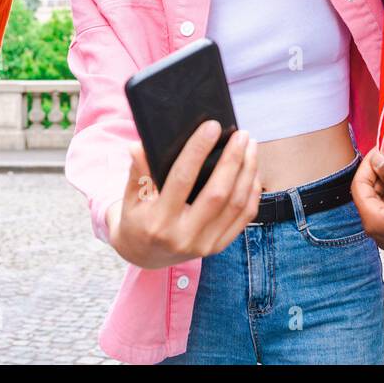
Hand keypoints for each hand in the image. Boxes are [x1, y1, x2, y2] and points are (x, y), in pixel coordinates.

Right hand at [107, 120, 260, 270]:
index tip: (211, 126)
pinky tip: (252, 171)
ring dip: (247, 172)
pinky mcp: (218, 247)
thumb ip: (137, 172)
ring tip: (251, 147)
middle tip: (241, 135)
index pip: (182, 179)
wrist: (144, 256)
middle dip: (233, 159)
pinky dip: (252, 192)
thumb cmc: (137, 219)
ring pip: (236, 204)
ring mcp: (204, 244)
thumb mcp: (131, 197)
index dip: (198, 150)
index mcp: (159, 221)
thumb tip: (139, 146)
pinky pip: (244, 217)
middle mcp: (183, 236)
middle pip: (218, 193)